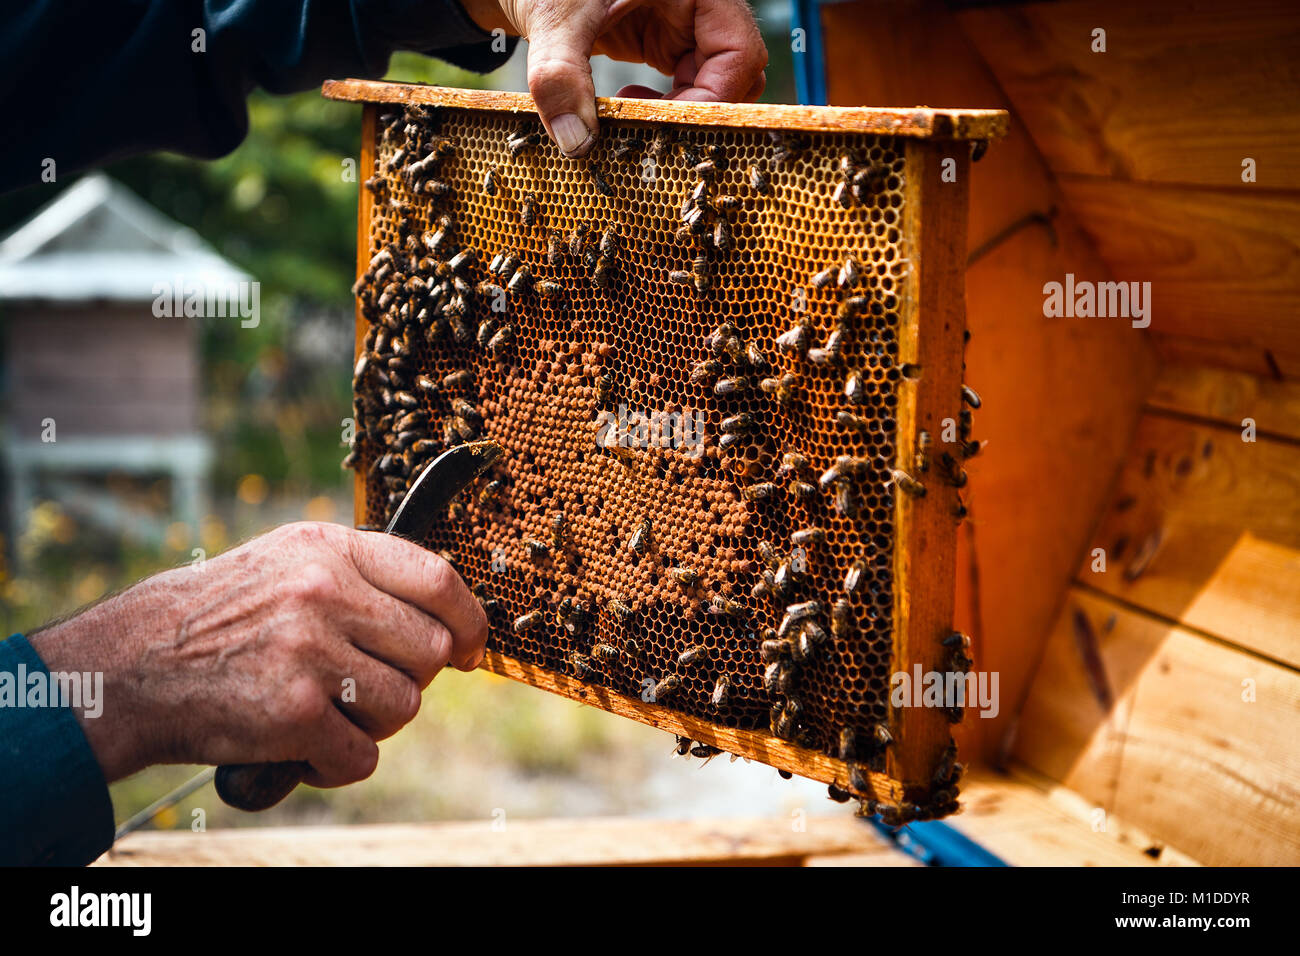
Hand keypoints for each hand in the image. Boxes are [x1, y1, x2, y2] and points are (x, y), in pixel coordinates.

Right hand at [28, 522, 486, 787]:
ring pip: (402, 706)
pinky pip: (361, 756)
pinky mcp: (294, 714)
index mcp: (330, 549)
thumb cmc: (217, 618)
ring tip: (325, 714)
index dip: (469, 621)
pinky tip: (303, 749)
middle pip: (429, 651)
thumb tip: (445, 614)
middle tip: (367, 689)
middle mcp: (326, 592)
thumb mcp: (288, 563)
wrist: (129, 666)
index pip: (439, 579)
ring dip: (372, 725)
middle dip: (408, 679)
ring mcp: (311, 652)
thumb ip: (361, 576)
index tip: (468, 649)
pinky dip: (337, 764)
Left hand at [461, 0, 767, 155]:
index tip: (664, 124)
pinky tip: (629, 103)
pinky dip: (667, 104)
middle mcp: (701, 4)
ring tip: (634, 112)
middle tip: (651, 125)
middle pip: (739, 71)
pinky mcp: (668, 40)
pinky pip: (691, 82)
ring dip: (683, 110)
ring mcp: (687, 23)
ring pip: (719, 81)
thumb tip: (576, 142)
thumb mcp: (555, 22)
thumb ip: (561, 77)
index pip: (738, 52)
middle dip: (699, 108)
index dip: (710, 98)